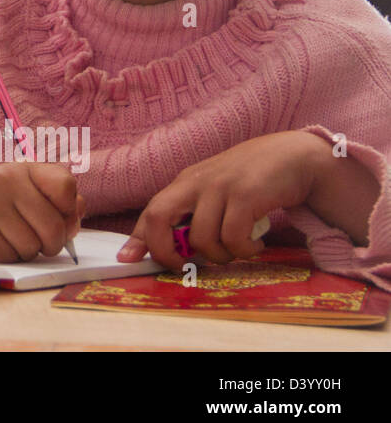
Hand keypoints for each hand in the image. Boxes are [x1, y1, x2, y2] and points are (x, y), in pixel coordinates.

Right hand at [0, 163, 83, 261]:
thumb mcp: (18, 190)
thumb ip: (53, 199)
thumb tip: (78, 214)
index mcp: (22, 169)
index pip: (67, 186)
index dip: (68, 210)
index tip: (55, 215)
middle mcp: (6, 181)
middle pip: (54, 227)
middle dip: (49, 243)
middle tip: (32, 238)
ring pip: (32, 247)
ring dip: (23, 251)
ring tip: (5, 236)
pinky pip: (9, 256)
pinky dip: (4, 256)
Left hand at [118, 131, 327, 267]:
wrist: (295, 156)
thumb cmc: (254, 180)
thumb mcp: (217, 191)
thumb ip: (196, 211)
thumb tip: (174, 245)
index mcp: (186, 182)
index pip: (152, 210)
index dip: (138, 238)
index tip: (126, 259)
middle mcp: (196, 182)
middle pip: (158, 216)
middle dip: (164, 250)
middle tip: (184, 266)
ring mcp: (220, 187)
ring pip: (201, 239)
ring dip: (220, 256)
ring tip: (239, 250)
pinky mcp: (246, 195)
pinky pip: (233, 238)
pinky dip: (244, 251)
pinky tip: (256, 245)